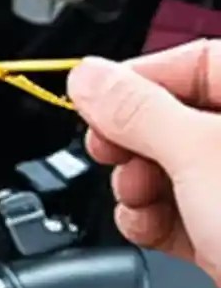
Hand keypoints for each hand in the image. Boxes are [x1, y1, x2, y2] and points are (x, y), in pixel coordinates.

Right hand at [68, 40, 220, 285]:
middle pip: (176, 118)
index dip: (137, 79)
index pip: (196, 63)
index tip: (92, 98)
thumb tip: (90, 76)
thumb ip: (137, 110)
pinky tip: (144, 224)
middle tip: (108, 149)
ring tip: (134, 197)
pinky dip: (152, 217)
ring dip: (137, 183)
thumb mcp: (198, 156)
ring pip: (172, 167)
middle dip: (133, 140)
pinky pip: (180, 210)